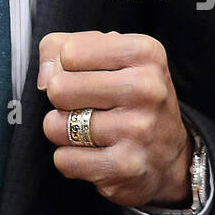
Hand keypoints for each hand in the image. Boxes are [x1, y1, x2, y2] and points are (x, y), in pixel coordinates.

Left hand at [38, 31, 190, 207]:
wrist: (170, 153)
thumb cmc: (128, 94)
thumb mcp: (106, 54)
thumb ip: (61, 46)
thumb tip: (44, 81)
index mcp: (143, 52)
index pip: (68, 51)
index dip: (66, 65)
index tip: (86, 75)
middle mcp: (147, 88)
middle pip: (59, 88)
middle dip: (61, 99)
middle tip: (83, 104)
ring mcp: (138, 129)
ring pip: (56, 126)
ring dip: (62, 130)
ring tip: (87, 129)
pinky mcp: (127, 167)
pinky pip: (65, 160)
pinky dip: (69, 158)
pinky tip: (92, 153)